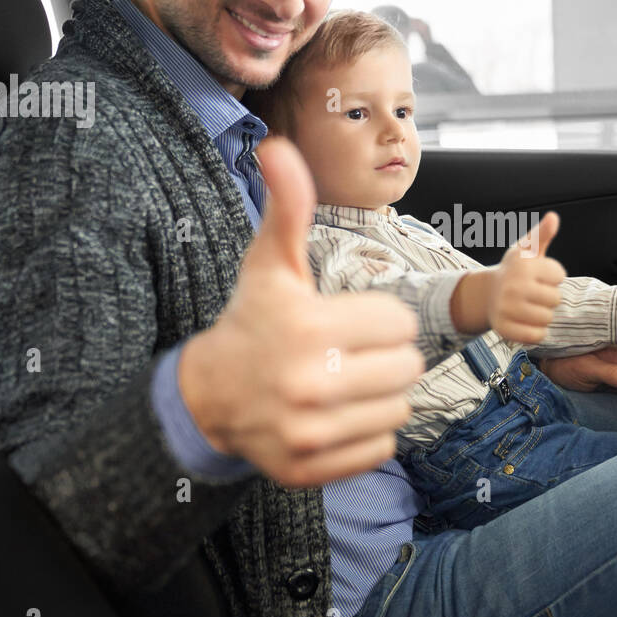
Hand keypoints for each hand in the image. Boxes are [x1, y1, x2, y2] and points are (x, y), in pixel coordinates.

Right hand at [178, 137, 424, 486]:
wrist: (208, 396)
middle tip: (350, 352)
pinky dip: (369, 431)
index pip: (400, 322)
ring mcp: (310, 434)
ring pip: (400, 408)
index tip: (348, 320)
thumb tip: (277, 147)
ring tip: (345, 382)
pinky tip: (339, 413)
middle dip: (386, 356)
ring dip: (382, 394)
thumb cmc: (253, 321)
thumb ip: (287, 207)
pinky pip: (383, 447)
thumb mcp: (270, 263)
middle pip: (407, 368)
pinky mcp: (311, 469)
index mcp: (308, 329)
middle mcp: (309, 385)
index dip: (380, 318)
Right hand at [486, 211, 565, 343]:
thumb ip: (542, 234)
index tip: (539, 275)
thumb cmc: (515, 270)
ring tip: (530, 306)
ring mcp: (507, 309)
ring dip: (544, 314)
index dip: (553, 276)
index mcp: (522, 265)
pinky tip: (527, 321)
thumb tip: (554, 217)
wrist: (489, 294)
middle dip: (549, 297)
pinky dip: (536, 331)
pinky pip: (537, 336)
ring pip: (548, 318)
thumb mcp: (527, 249)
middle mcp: (513, 286)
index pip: (559, 275)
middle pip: (556, 299)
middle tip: (534, 293)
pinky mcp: (504, 329)